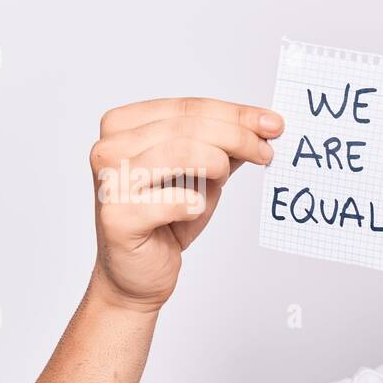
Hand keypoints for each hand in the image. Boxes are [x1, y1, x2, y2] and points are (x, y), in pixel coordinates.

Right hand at [87, 97, 283, 312]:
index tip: (273, 124)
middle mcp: (110, 148)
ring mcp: (110, 182)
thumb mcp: (202, 176)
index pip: (188, 108)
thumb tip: (263, 126)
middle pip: (188, 127)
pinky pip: (174, 200)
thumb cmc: (166, 222)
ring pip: (181, 153)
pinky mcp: (117, 217)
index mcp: (124, 126)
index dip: (236, 114)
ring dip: (217, 165)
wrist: (136, 274)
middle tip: (266, 152)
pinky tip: (193, 210)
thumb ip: (224, 148)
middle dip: (237, 137)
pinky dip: (194, 204)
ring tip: (224, 180)